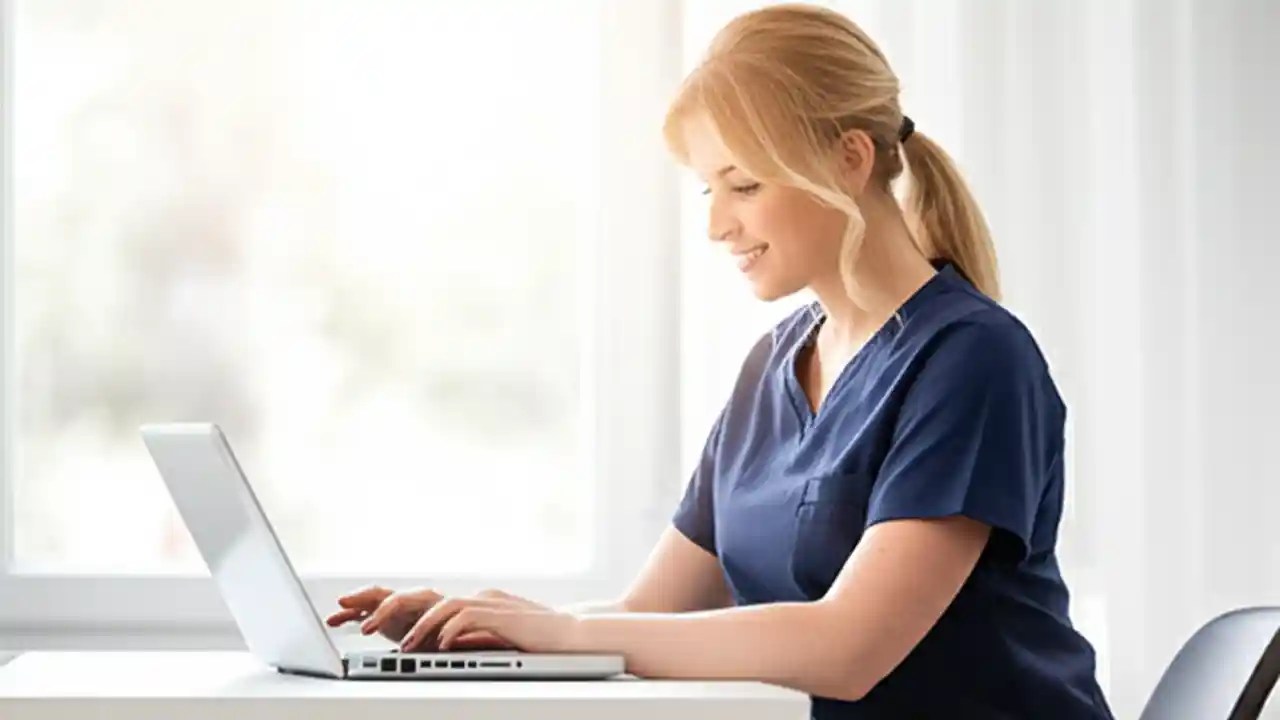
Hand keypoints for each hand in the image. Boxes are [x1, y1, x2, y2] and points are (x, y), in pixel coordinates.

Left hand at [327, 586, 548, 647]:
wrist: (574, 636)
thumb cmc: (536, 643)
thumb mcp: (492, 640)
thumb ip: (466, 638)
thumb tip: (437, 645)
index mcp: (468, 603)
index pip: (420, 601)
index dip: (385, 607)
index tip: (353, 616)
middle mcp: (474, 597)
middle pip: (420, 596)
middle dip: (384, 608)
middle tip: (357, 626)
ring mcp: (487, 603)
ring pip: (439, 604)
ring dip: (414, 624)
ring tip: (399, 646)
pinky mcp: (500, 614)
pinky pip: (465, 616)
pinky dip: (448, 630)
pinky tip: (437, 646)